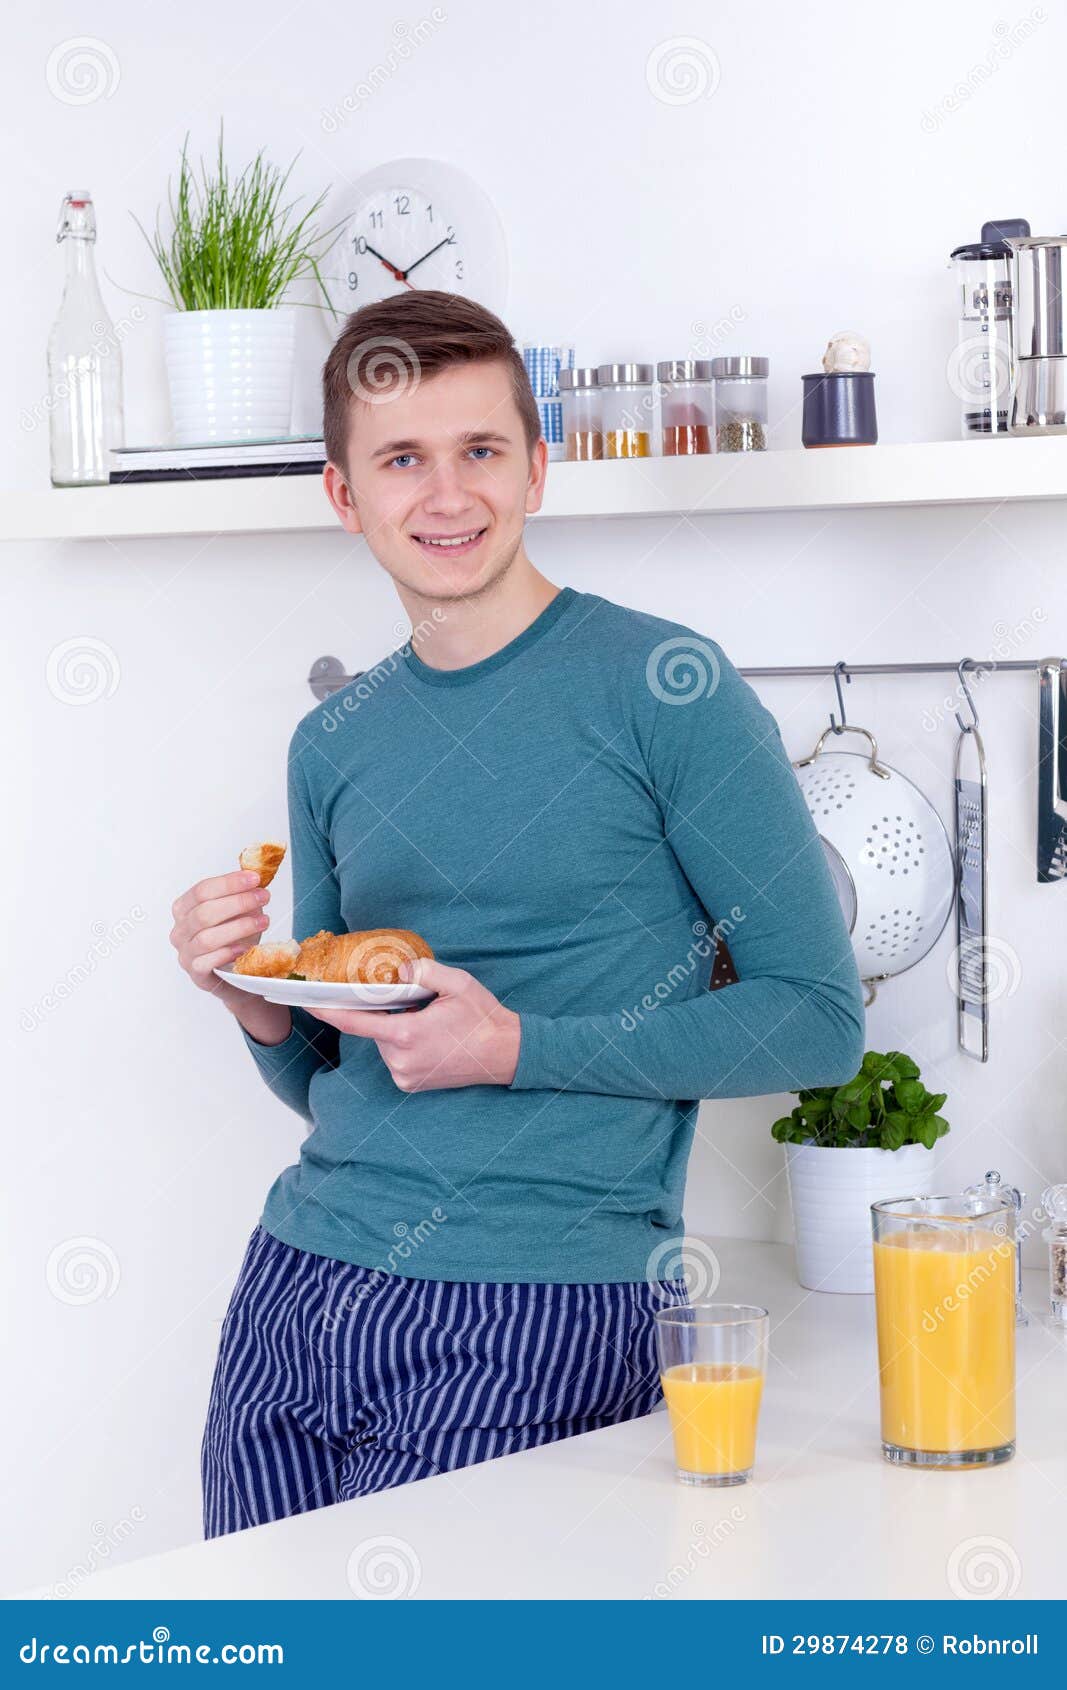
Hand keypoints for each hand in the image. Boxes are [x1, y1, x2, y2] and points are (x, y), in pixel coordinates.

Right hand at [170, 869, 291, 1043]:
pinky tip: (245, 947)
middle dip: (238, 902)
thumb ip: (243, 892)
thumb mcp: (239, 911)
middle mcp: (180, 930)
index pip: (202, 890)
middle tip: (263, 897)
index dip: (229, 883)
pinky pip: (207, 962)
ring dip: (239, 927)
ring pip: (207, 937)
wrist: (235, 973)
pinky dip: (227, 953)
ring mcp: (185, 953)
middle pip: (204, 912)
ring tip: (264, 922)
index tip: (255, 878)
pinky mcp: (196, 974)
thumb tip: (257, 872)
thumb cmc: (234, 938)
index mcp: (185, 908)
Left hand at [306, 958, 520, 1091]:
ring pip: (385, 1043)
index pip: (355, 1022)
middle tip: (418, 1005)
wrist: (506, 1054)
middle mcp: (400, 1060)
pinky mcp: (409, 1085)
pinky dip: (404, 1045)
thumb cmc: (483, 1018)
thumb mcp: (457, 983)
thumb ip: (423, 971)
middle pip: (375, 1029)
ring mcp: (404, 1076)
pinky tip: (431, 1041)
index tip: (308, 1001)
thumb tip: (398, 970)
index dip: (328, 1010)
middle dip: (388, 1013)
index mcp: (407, 1034)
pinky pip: (395, 1058)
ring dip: (397, 1030)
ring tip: (431, 1024)